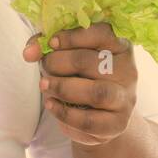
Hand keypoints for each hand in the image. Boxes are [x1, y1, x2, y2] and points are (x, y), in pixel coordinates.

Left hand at [21, 22, 138, 145]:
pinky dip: (64, 114)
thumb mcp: (67, 54)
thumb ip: (46, 46)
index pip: (103, 33)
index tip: (51, 42)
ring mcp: (125, 99)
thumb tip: (29, 52)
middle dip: (59, 63)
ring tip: (45, 86)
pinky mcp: (117, 124)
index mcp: (119, 46)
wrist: (101, 114)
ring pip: (96, 93)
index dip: (72, 36)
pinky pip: (89, 121)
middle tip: (44, 67)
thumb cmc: (81, 76)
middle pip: (92, 62)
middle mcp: (128, 71)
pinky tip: (52, 105)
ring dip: (63, 88)